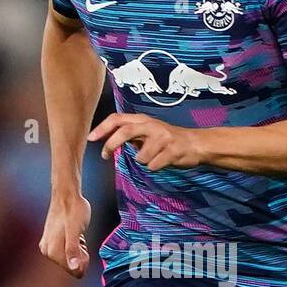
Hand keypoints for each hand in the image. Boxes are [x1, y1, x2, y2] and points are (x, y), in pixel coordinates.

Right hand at [38, 192, 91, 277]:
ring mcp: (48, 246)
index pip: (75, 270)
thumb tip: (74, 268)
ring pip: (71, 259)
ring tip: (76, 233)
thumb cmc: (74, 210)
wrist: (66, 195)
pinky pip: (68, 251)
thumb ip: (73, 250)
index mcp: (52, 252)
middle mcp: (47, 252)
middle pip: (72, 266)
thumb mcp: (76, 231)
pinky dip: (74, 244)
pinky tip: (73, 232)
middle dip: (80, 254)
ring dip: (78, 248)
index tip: (82, 243)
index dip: (83, 259)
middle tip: (79, 236)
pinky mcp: (51, 241)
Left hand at [88, 113, 202, 171]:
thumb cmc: (168, 140)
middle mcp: (152, 125)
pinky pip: (154, 165)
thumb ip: (130, 135)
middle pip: (125, 131)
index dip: (102, 128)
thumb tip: (107, 140)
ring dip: (142, 161)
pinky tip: (163, 162)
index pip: (117, 119)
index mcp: (143, 120)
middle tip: (105, 156)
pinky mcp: (173, 150)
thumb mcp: (147, 133)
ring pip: (141, 156)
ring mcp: (163, 137)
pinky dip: (154, 167)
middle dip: (111, 144)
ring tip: (153, 158)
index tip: (90, 139)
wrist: (196, 144)